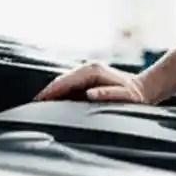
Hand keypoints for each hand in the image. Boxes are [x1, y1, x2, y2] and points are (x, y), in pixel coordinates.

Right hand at [33, 62, 152, 103]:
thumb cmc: (136, 96)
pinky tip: (52, 103)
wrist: (145, 90)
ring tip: (37, 106)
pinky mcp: (88, 79)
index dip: (51, 91)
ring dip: (52, 93)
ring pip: (63, 83)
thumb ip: (108, 94)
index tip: (38, 100)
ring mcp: (87, 73)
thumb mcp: (126, 97)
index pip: (66, 81)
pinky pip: (69, 86)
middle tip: (31, 106)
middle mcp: (88, 69)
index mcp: (94, 71)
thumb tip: (89, 94)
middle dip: (47, 93)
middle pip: (61, 81)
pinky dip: (59, 94)